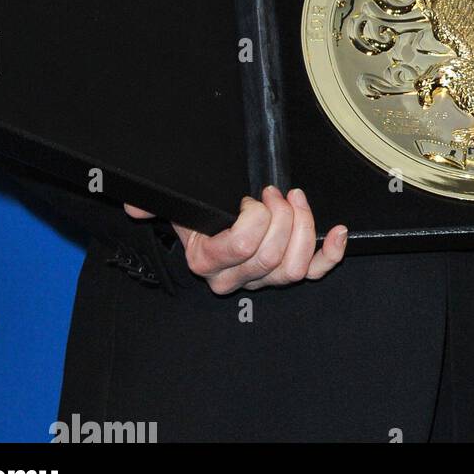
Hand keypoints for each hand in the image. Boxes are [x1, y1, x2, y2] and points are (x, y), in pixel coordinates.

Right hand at [123, 184, 347, 293]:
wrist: (206, 229)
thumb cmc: (196, 215)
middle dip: (282, 217)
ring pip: (295, 267)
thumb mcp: (175, 206)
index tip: (253, 197)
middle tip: (276, 194)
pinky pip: (315, 272)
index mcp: (207, 261)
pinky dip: (331, 253)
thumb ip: (152, 203)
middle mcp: (235, 278)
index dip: (256, 216)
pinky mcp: (287, 274)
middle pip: (272, 257)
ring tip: (295, 201)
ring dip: (304, 227)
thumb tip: (135, 204)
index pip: (242, 246)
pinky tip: (338, 231)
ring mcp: (263, 280)